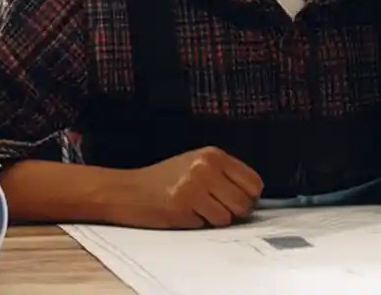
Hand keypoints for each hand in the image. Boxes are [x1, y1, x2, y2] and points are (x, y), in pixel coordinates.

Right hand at [112, 146, 263, 228]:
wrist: (126, 190)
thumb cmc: (164, 179)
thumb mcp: (197, 164)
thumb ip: (224, 174)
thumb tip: (253, 196)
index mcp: (213, 155)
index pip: (254, 182)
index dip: (250, 197)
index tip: (240, 202)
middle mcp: (205, 168)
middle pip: (244, 203)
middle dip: (235, 212)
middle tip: (218, 210)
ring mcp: (192, 187)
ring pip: (226, 218)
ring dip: (215, 220)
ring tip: (197, 210)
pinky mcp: (180, 207)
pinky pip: (205, 225)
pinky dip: (198, 224)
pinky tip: (184, 214)